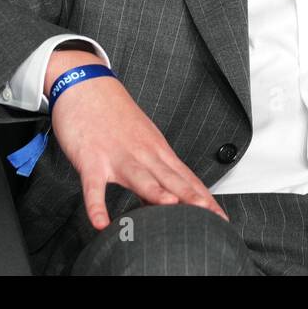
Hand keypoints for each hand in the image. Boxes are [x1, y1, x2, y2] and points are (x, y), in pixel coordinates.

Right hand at [47, 49, 229, 231]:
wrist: (87, 86)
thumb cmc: (115, 116)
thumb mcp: (142, 140)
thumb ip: (156, 170)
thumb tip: (170, 198)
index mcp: (157, 150)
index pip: (186, 177)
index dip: (204, 198)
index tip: (221, 217)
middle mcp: (143, 153)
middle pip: (171, 178)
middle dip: (192, 198)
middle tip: (210, 216)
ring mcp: (118, 156)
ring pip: (140, 177)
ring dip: (155, 192)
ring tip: (171, 206)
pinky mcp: (91, 159)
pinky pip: (93, 186)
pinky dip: (96, 204)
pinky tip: (100, 222)